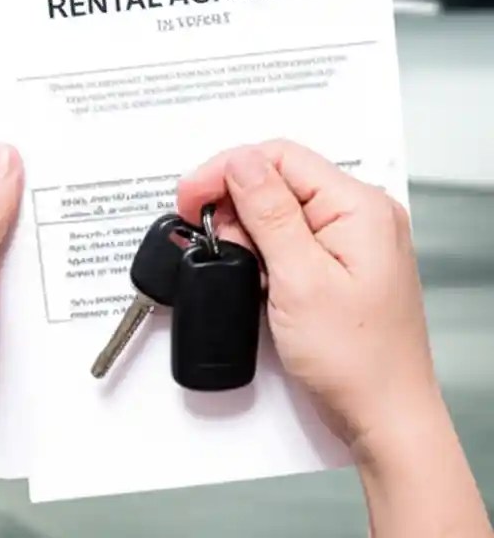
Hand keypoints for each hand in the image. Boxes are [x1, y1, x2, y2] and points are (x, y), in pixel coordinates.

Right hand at [176, 141, 437, 444]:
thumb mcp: (299, 279)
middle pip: (278, 177)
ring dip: (243, 226)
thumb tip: (240, 163)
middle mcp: (360, 216)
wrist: (382, 415)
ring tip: (229, 259)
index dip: (226, 170)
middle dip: (231, 199)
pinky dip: (259, 247)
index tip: (189, 197)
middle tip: (202, 232)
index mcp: (359, 207)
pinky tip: (249, 270)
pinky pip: (289, 236)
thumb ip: (268, 213)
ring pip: (279, 208)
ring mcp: (351, 240)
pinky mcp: (337, 264)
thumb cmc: (356, 359)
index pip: (280, 157)